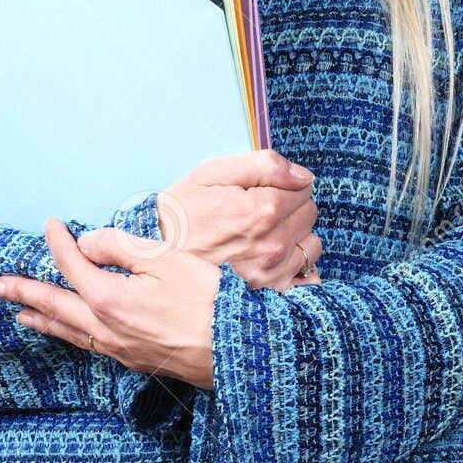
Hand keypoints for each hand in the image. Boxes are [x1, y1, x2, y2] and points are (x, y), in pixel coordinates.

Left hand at [0, 217, 220, 388]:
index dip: (58, 242)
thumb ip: (121, 246)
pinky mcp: (134, 360)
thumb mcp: (166, 259)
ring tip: (21, 314)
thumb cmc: (207, 300)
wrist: (236, 352)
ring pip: (68, 331)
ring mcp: (118, 348)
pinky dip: (68, 335)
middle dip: (24, 292)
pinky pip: (87, 345)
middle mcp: (104, 328)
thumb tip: (89, 243)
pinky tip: (71, 333)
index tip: (51, 224)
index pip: (72, 265)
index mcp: (108, 298)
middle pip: (54, 306)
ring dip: (41, 319)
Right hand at [101, 148, 323, 290]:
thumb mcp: (211, 174)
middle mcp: (272, 244)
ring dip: (296, 238)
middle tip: (259, 214)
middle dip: (290, 209)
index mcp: (260, 210)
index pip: (303, 187)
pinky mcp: (270, 296)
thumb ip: (263, 166)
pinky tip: (276, 263)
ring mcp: (272, 274)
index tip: (263, 191)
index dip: (284, 184)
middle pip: (309, 214)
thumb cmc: (179, 214)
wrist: (152, 260)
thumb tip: (303, 175)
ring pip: (311, 245)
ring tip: (264, 238)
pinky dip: (298, 270)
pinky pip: (308, 280)